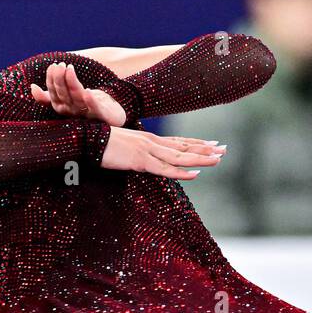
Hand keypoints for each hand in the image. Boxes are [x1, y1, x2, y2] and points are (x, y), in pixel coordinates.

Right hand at [31, 61, 127, 125]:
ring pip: (78, 98)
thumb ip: (49, 95)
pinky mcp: (102, 116)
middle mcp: (73, 113)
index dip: (52, 81)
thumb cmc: (86, 105)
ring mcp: (87, 115)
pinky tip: (88, 91)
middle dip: (60, 80)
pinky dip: (91, 101)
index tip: (52, 66)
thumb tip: (32, 87)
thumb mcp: (67, 97)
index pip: (54, 94)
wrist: (110, 115)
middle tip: (60, 64)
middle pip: (64, 95)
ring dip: (72, 83)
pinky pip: (95, 109)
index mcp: (63, 108)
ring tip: (69, 68)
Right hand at [100, 127, 225, 179]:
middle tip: (224, 149)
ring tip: (218, 160)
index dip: (197, 143)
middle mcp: (152, 142)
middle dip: (205, 149)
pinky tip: (195, 174)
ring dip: (200, 159)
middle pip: (184, 147)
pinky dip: (181, 173)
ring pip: (180, 157)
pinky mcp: (141, 161)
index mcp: (149, 138)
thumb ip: (136, 149)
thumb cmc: (101, 142)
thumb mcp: (123, 144)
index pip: (178, 141)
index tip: (213, 144)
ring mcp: (148, 151)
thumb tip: (141, 156)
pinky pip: (165, 169)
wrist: (87, 138)